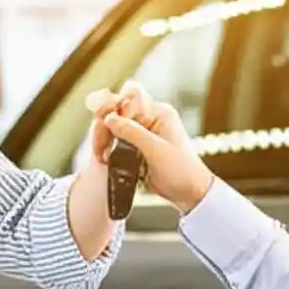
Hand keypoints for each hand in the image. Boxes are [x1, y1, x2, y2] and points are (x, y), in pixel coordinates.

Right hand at [100, 97, 213, 214]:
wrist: (189, 192)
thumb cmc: (182, 170)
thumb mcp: (157, 150)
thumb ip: (132, 132)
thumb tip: (109, 118)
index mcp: (159, 112)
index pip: (132, 95)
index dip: (115, 104)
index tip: (104, 119)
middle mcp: (150, 118)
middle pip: (118, 110)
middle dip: (105, 123)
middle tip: (99, 141)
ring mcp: (142, 132)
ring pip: (114, 126)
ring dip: (104, 137)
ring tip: (102, 155)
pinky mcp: (136, 146)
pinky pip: (116, 140)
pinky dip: (108, 147)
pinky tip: (105, 159)